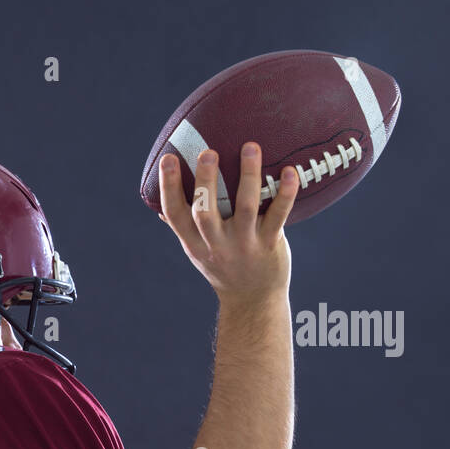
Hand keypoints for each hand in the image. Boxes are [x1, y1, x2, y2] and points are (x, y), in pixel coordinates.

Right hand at [158, 142, 297, 303]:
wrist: (252, 301)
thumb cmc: (223, 269)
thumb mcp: (198, 253)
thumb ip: (184, 229)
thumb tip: (159, 207)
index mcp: (195, 244)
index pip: (175, 215)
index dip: (169, 187)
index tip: (168, 159)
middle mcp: (216, 245)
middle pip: (205, 212)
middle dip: (205, 182)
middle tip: (208, 152)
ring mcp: (243, 245)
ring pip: (244, 208)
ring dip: (248, 176)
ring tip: (250, 147)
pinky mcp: (269, 244)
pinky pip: (278, 216)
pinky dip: (285, 194)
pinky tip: (289, 171)